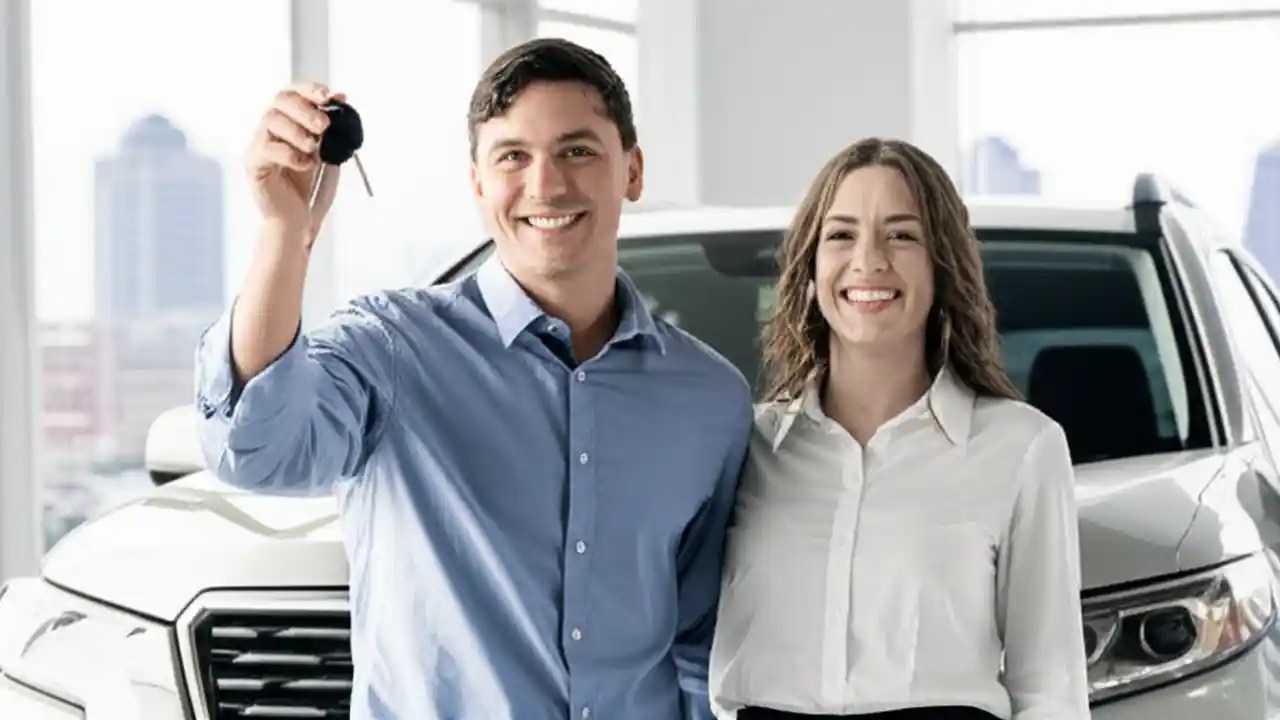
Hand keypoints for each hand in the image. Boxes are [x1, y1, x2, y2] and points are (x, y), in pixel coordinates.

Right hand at [246, 81, 345, 240]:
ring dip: (298, 131)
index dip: (309, 89)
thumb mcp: (325, 152)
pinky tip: (305, 165)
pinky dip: (290, 154)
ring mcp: (259, 144)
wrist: (297, 219)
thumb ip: (331, 129)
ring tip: (314, 147)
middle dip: (306, 110)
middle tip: (324, 125)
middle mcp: (270, 128)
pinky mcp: (254, 163)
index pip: (292, 92)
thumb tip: (341, 99)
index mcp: (287, 121)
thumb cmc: (308, 186)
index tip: (330, 96)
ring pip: (272, 120)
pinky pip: (267, 149)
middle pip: (281, 101)